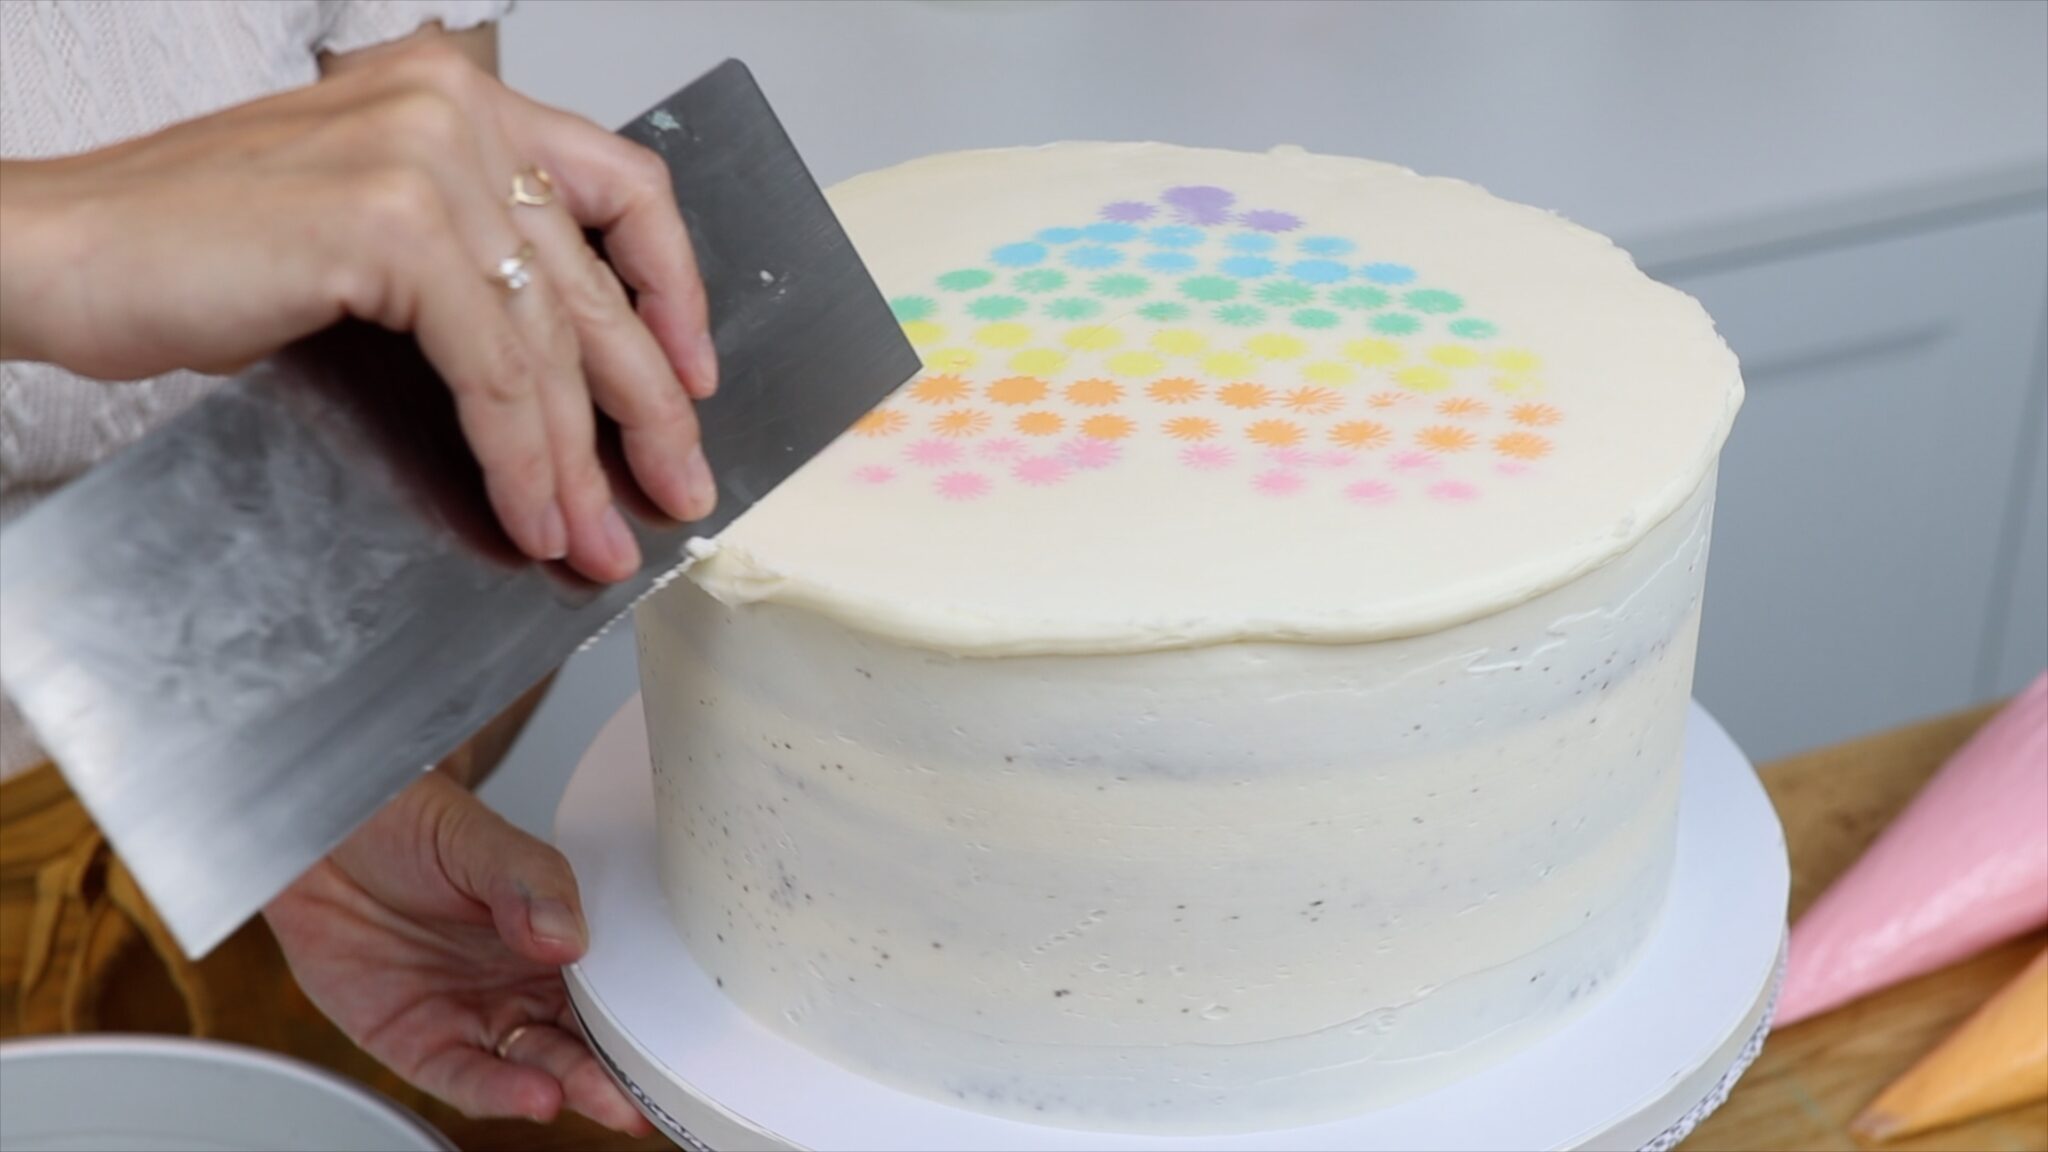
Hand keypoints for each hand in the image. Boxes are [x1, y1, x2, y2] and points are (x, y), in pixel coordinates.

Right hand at [0, 39, 714, 582]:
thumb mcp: (364, 231)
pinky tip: (531, 511)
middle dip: (647, 404)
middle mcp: (454, 107)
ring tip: (594, 536)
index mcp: (456, 95)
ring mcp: (426, 157)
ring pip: (550, 341)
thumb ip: (468, 262)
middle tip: (678, 484)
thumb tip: (564, 372)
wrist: (58, 252)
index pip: (620, 184)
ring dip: (581, 459)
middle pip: (598, 278)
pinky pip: (495, 371)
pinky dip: (521, 456)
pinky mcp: (393, 225)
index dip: (672, 287)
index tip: (693, 371)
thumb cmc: (190, 248)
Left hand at [263, 770, 649, 1134]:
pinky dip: (499, 1092)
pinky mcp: (414, 1039)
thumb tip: (565, 934)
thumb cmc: (405, 822)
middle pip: (580, 1041)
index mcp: (552, 935)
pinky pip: (461, 1076)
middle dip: (616, 1074)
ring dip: (570, 1088)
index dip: (641, 1021)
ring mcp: (469, 1014)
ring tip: (603, 1100)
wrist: (319, 827)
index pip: (609, 990)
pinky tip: (535, 1096)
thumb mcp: (476, 836)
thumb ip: (528, 881)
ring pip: (531, 1068)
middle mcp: (518, 984)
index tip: (672, 1042)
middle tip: (646, 1096)